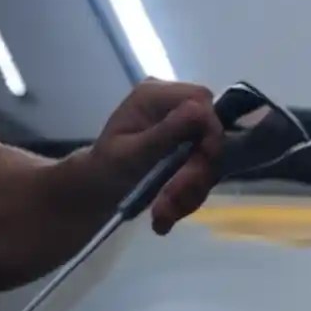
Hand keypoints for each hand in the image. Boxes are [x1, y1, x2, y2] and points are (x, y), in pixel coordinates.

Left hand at [90, 78, 223, 234]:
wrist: (100, 188)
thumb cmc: (105, 168)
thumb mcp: (130, 155)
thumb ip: (164, 133)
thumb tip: (200, 110)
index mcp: (154, 95)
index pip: (200, 99)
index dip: (210, 130)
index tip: (204, 163)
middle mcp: (172, 104)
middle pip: (210, 130)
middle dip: (198, 171)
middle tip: (174, 203)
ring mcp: (183, 125)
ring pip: (210, 155)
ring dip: (193, 189)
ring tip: (163, 216)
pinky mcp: (190, 146)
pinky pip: (205, 168)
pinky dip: (191, 194)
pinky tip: (168, 212)